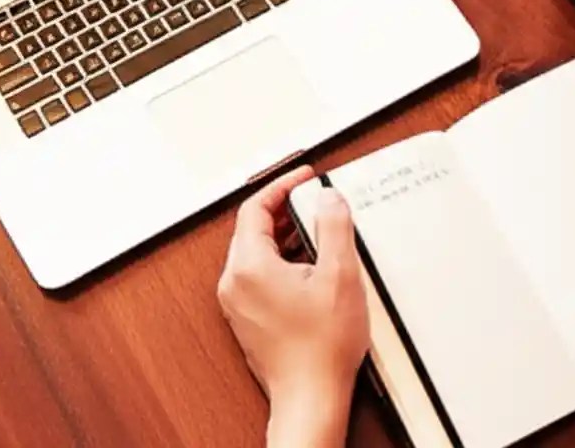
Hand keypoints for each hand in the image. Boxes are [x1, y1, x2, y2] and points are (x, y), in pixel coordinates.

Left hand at [217, 166, 369, 446]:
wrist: (310, 396)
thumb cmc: (321, 348)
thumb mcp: (339, 275)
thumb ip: (334, 227)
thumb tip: (328, 199)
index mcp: (249, 267)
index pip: (255, 208)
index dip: (282, 185)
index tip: (304, 177)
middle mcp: (235, 283)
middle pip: (253, 229)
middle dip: (285, 209)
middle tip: (315, 201)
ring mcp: (238, 303)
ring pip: (257, 252)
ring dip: (286, 236)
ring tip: (319, 232)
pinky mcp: (248, 317)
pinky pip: (259, 274)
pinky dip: (282, 260)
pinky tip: (312, 266)